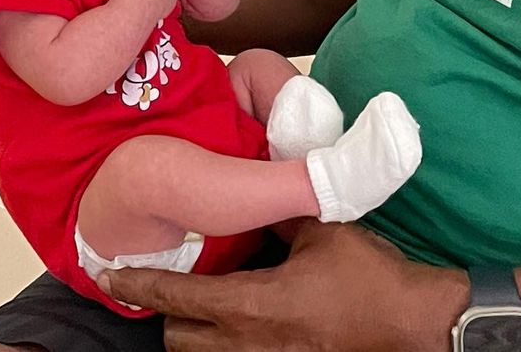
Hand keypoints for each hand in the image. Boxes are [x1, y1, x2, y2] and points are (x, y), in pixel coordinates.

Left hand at [97, 220, 469, 351]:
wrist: (411, 323)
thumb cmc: (367, 275)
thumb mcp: (317, 229)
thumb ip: (276, 209)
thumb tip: (250, 185)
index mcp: (250, 306)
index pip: (175, 297)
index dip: (137, 284)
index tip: (110, 274)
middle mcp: (248, 345)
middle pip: (176, 339)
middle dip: (166, 312)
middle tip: (167, 282)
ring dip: (193, 333)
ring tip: (197, 306)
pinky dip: (223, 345)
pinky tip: (237, 324)